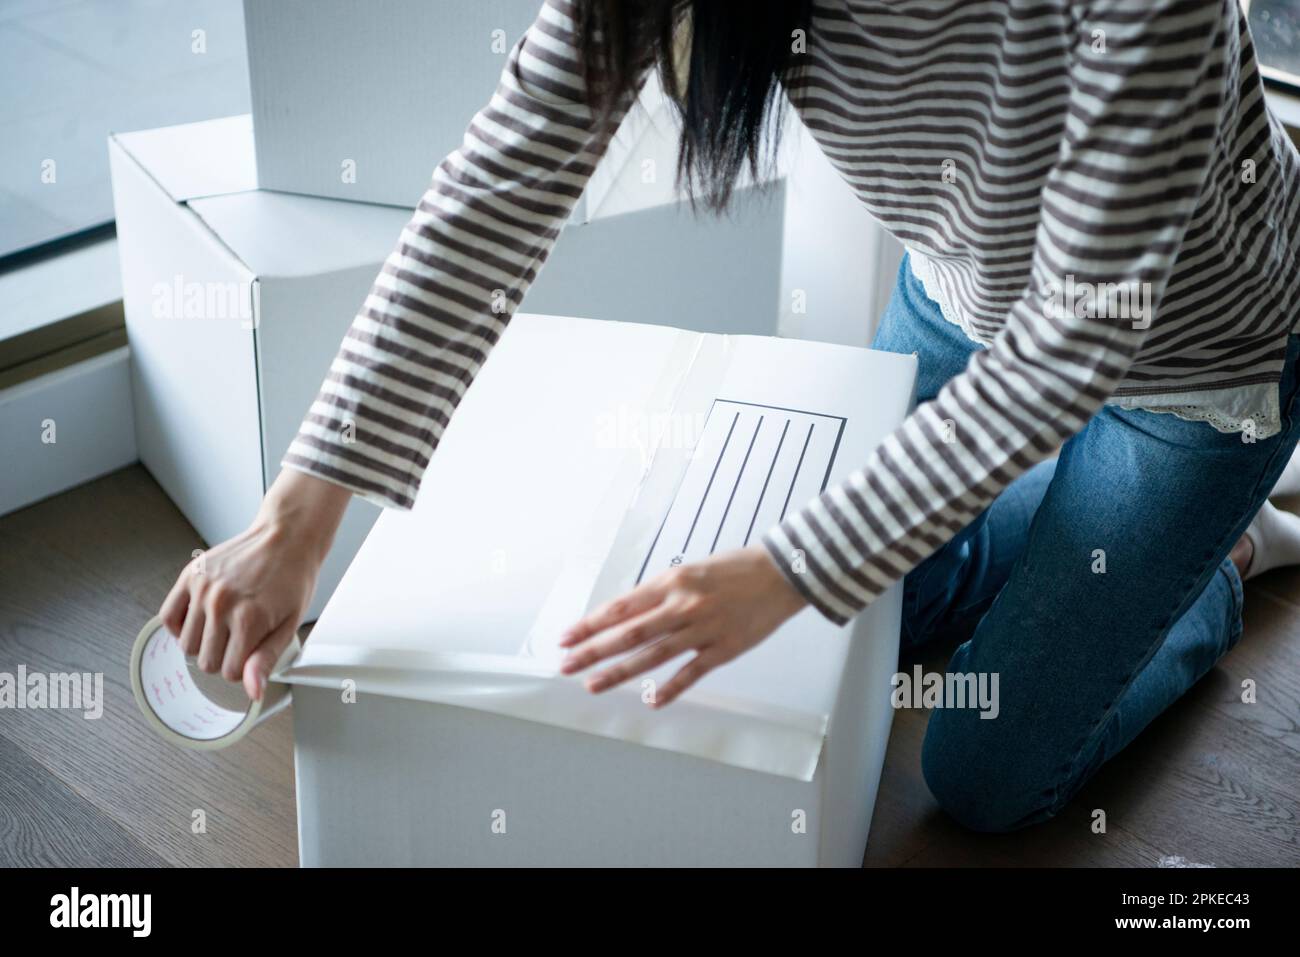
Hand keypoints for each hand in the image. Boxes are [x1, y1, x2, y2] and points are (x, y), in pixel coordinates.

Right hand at [158, 470, 350, 700]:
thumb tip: (252, 692)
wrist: (287, 537)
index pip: (229, 672)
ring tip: (224, 626)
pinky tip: (201, 620)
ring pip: (186, 645)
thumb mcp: (290, 624)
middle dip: (223, 657)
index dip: (242, 668)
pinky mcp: (190, 576)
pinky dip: (181, 626)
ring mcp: (202, 589)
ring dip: (203, 643)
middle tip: (240, 638)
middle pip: (205, 662)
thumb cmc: (293, 580)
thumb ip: (266, 659)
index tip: (252, 652)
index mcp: (249, 619)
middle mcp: (221, 604)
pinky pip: (168, 617)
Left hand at [559, 544, 807, 707]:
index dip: (590, 623)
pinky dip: (669, 689)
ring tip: (592, 684)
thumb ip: (660, 593)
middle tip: (565, 664)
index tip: (567, 637)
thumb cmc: (734, 569)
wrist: (782, 573)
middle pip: (629, 633)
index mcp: (671, 582)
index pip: (620, 607)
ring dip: (619, 672)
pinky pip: (691, 673)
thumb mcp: (691, 570)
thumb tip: (624, 615)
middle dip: (593, 650)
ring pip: (653, 655)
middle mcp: (683, 605)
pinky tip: (649, 702)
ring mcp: (703, 629)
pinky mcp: (724, 649)